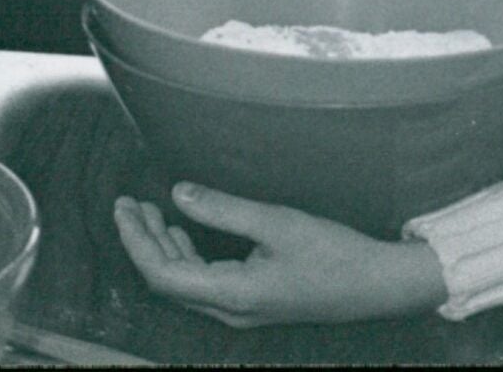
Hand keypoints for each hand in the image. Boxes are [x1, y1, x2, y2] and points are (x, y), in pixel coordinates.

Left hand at [113, 185, 447, 326]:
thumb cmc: (334, 254)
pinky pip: (204, 282)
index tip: (123, 206)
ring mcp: (243, 309)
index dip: (136, 242)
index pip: (163, 275)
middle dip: (143, 241)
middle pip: (168, 280)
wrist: (379, 285)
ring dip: (162, 246)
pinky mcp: (254, 300)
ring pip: (185, 282)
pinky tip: (182, 229)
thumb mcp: (277, 222)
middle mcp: (232, 310)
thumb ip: (223, 209)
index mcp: (234, 295)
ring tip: (148, 210)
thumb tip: (178, 194)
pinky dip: (185, 254)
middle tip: (128, 201)